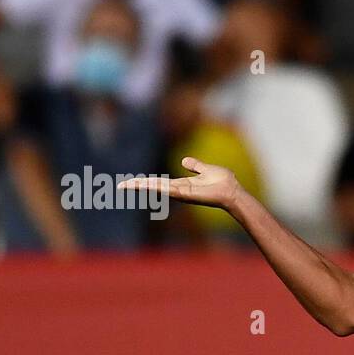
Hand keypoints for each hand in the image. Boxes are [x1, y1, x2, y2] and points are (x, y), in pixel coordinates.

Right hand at [117, 157, 242, 209]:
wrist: (233, 191)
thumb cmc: (223, 182)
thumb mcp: (206, 169)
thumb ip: (195, 165)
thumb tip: (184, 160)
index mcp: (182, 184)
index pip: (159, 183)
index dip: (145, 182)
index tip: (131, 183)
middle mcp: (179, 190)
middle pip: (153, 186)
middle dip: (137, 186)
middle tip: (120, 187)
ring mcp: (181, 193)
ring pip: (157, 188)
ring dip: (142, 186)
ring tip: (125, 186)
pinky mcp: (186, 194)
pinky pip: (168, 189)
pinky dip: (156, 187)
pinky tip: (145, 185)